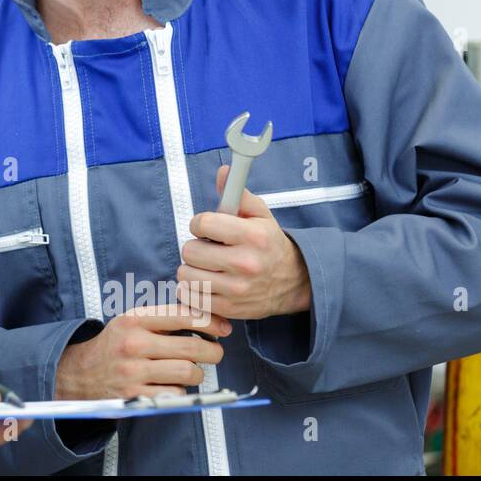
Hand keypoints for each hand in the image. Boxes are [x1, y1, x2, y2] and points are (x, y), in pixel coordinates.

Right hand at [56, 303, 231, 399]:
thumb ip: (164, 318)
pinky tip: (173, 384)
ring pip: (188, 372)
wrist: (81, 373)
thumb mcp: (132, 321)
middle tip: (215, 352)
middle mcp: (134, 343)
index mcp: (134, 319)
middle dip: (213, 351)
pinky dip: (181, 391)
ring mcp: (134, 371)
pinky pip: (176, 394)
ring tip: (192, 369)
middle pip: (192, 348)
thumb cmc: (115, 344)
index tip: (223, 327)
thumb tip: (209, 320)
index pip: (183, 315)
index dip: (210, 321)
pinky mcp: (136, 394)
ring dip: (198, 373)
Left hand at [175, 164, 312, 318]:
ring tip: (207, 266)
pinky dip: (194, 290)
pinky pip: (192, 297)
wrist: (294, 282)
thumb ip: (238, 194)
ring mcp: (237, 289)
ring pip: (186, 275)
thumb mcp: (261, 215)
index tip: (207, 228)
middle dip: (195, 247)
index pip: (203, 224)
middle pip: (190, 251)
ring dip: (192, 269)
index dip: (200, 223)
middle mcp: (245, 263)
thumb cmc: (269, 244)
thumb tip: (224, 172)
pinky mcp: (230, 309)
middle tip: (208, 249)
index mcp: (252, 236)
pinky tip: (207, 283)